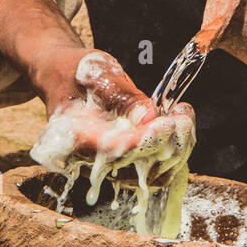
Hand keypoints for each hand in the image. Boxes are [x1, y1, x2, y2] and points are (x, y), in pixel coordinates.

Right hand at [35, 49, 193, 172]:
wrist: (63, 78)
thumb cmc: (76, 72)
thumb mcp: (96, 74)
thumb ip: (122, 96)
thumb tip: (149, 117)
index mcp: (76, 139)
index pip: (116, 151)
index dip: (146, 142)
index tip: (166, 123)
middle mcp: (92, 162)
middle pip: (140, 171)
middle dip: (169, 144)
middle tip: (182, 116)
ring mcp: (111, 167)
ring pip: (155, 175)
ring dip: (177, 148)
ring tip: (183, 116)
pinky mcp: (126, 164)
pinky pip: (158, 168)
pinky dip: (175, 149)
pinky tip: (179, 122)